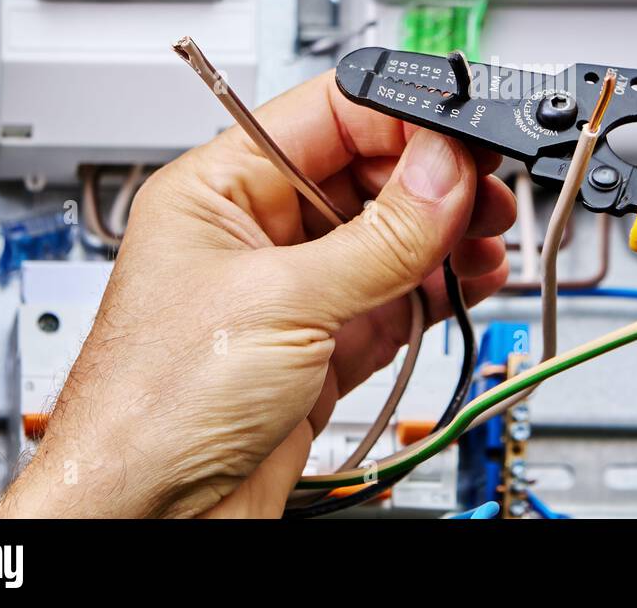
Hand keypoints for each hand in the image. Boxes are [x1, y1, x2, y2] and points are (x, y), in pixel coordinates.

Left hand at [0, 72, 514, 517]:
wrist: (148, 517)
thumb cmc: (153, 408)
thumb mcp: (280, 302)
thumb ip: (377, 237)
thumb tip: (444, 172)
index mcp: (221, 190)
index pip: (327, 119)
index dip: (398, 121)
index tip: (460, 138)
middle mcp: (260, 233)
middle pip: (367, 176)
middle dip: (434, 182)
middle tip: (486, 192)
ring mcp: (295, 290)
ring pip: (390, 239)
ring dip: (447, 237)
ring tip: (488, 240)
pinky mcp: (324, 345)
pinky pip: (396, 298)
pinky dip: (439, 289)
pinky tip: (470, 280)